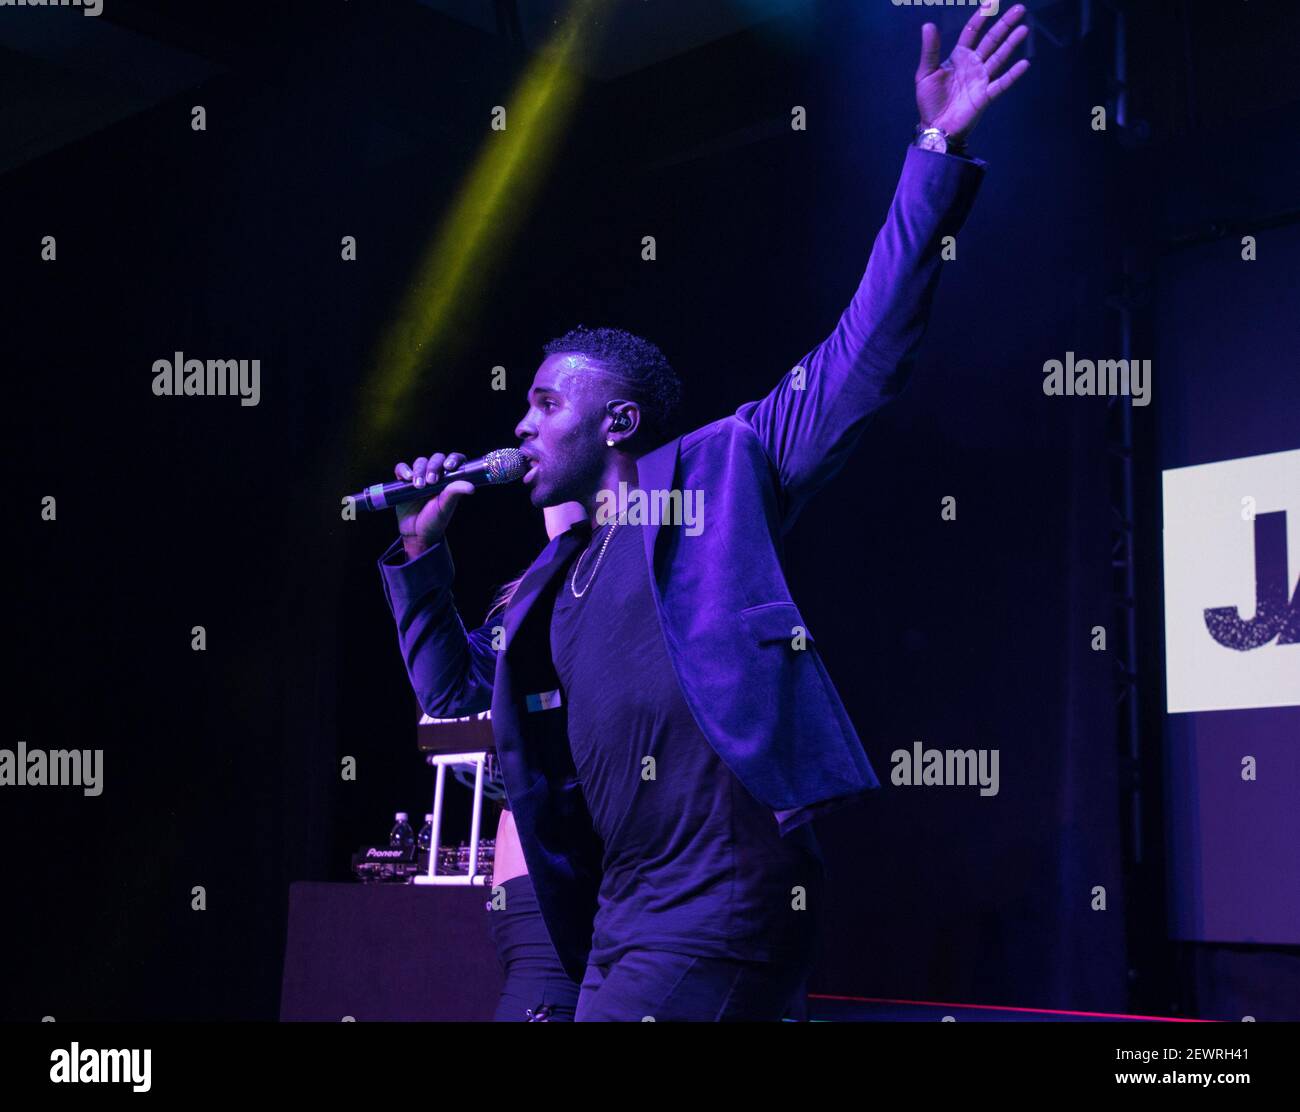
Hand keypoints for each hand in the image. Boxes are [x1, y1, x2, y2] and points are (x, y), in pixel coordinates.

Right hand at [392, 450, 475, 546]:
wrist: (416, 534)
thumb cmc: (435, 521)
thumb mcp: (446, 507)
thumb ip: (455, 493)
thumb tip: (471, 487)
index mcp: (450, 480)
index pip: (455, 460)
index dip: (453, 459)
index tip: (449, 467)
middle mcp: (437, 475)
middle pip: (436, 459)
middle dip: (433, 466)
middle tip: (431, 482)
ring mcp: (420, 477)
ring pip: (420, 462)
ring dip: (419, 470)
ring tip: (419, 486)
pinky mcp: (405, 482)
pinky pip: (402, 468)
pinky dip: (403, 470)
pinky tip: (406, 479)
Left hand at [915, 4, 1030, 144]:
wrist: (935, 127)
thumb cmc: (930, 101)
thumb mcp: (925, 73)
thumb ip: (930, 50)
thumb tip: (928, 25)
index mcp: (959, 57)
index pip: (972, 32)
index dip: (980, 17)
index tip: (991, 3)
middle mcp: (973, 64)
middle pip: (992, 40)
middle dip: (1005, 25)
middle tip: (1019, 9)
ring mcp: (981, 79)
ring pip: (999, 57)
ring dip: (1011, 44)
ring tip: (1023, 29)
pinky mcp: (986, 96)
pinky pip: (1001, 83)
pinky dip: (1012, 74)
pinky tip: (1024, 64)